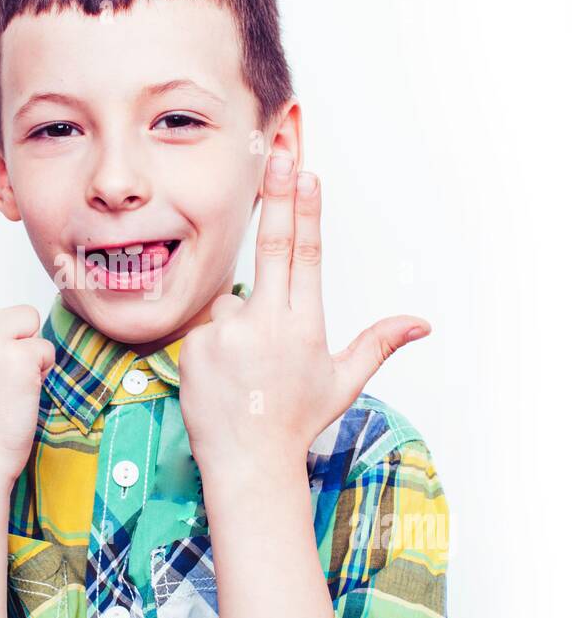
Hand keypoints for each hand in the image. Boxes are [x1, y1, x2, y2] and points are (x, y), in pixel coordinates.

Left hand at [178, 151, 430, 473]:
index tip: (306, 173)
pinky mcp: (196, 344)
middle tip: (279, 154)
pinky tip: (222, 376)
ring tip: (245, 371)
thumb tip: (421, 324)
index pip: (307, 256)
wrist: (247, 463)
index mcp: (305, 327)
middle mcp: (268, 324)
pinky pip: (205, 327)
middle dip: (278, 196)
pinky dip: (214, 343)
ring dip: (239, 325)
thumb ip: (377, 343)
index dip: (306, 212)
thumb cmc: (295, 421)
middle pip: (273, 246)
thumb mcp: (342, 382)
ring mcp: (228, 333)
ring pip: (233, 302)